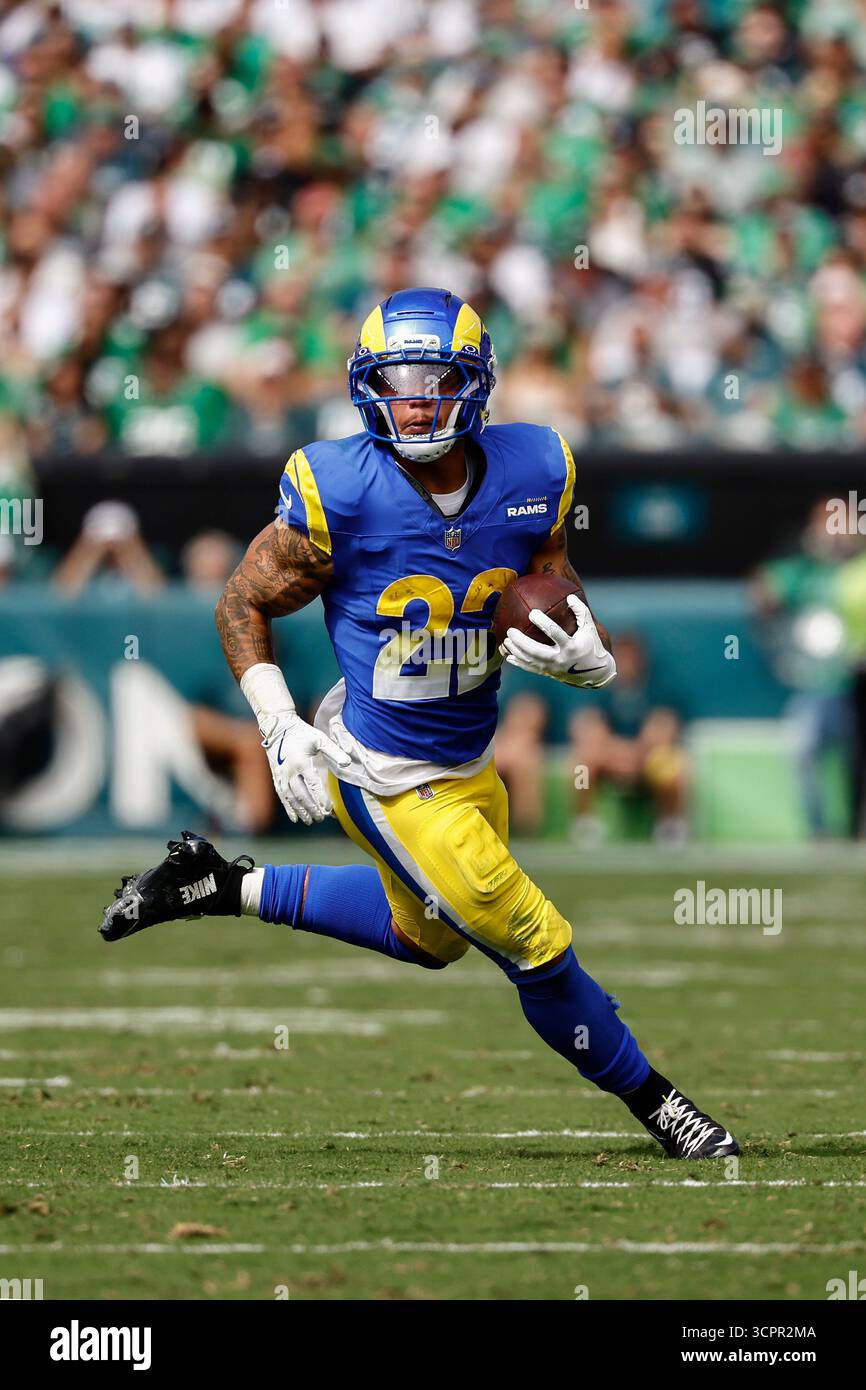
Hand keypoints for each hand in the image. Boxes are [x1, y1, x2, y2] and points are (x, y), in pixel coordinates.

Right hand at [259, 710, 350, 825]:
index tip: (329, 809)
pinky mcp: (276, 777)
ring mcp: (281, 775)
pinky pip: (282, 796)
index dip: (321, 799)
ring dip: (301, 811)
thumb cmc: (302, 733)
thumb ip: (334, 751)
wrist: (278, 728)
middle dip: (312, 808)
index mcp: (301, 762)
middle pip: (302, 795)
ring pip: (291, 798)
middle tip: (322, 818)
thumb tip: (348, 763)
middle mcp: (290, 771)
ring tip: (310, 821)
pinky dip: (288, 808)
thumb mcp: (320, 739)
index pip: (313, 785)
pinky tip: (295, 818)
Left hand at [500, 594, 616, 687]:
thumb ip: (581, 611)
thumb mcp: (589, 628)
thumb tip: (569, 597)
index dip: (543, 623)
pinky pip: (530, 668)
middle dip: (521, 642)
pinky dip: (518, 662)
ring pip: (530, 661)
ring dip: (516, 652)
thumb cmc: (591, 645)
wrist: (594, 673)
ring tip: (505, 641)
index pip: (555, 633)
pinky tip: (507, 655)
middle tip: (510, 631)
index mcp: (571, 646)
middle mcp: (560, 659)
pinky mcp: (548, 673)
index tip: (532, 613)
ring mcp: (553, 668)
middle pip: (536, 651)